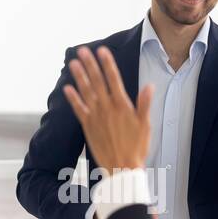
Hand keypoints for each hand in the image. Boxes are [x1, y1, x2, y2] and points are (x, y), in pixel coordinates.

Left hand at [63, 46, 153, 172]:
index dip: (107, 64)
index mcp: (122, 106)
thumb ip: (145, 104)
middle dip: (90, 64)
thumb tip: (150, 87)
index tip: (102, 50)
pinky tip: (67, 88)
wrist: (122, 168)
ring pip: (86, 92)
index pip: (114, 79)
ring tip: (73, 62)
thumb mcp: (145, 125)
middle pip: (97, 82)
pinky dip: (73, 98)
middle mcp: (107, 108)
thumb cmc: (136, 148)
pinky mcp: (88, 126)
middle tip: (83, 50)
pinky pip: (78, 109)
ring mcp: (96, 117)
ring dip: (79, 76)